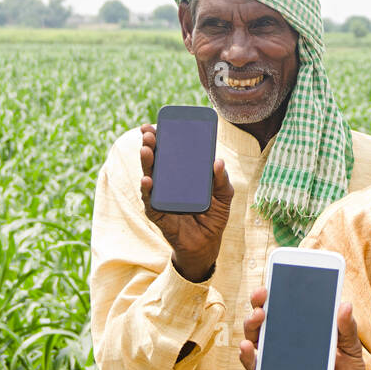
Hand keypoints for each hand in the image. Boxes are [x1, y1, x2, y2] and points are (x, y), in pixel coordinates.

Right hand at [139, 123, 233, 280]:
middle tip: (148, 132)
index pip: (171, 153)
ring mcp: (161, 197)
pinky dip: (148, 190)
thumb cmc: (213, 217)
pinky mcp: (158, 213)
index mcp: (183, 175)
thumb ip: (222, 180)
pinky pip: (150, 201)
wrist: (207, 245)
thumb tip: (218, 162)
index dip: (163, 139)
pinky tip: (147, 179)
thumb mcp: (224, 196)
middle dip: (151, 145)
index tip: (157, 124)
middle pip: (157, 160)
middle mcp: (169, 183)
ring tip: (146, 149)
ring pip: (150, 176)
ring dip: (147, 162)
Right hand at [240, 287, 366, 369]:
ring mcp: (278, 359)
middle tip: (263, 294)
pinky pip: (255, 368)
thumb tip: (344, 305)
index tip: (275, 276)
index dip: (278, 290)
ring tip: (258, 317)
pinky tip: (247, 348)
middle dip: (260, 303)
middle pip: (266, 318)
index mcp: (305, 328)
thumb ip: (347, 329)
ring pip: (256, 339)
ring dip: (251, 326)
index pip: (286, 305)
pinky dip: (248, 358)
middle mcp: (286, 340)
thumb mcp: (352, 348)